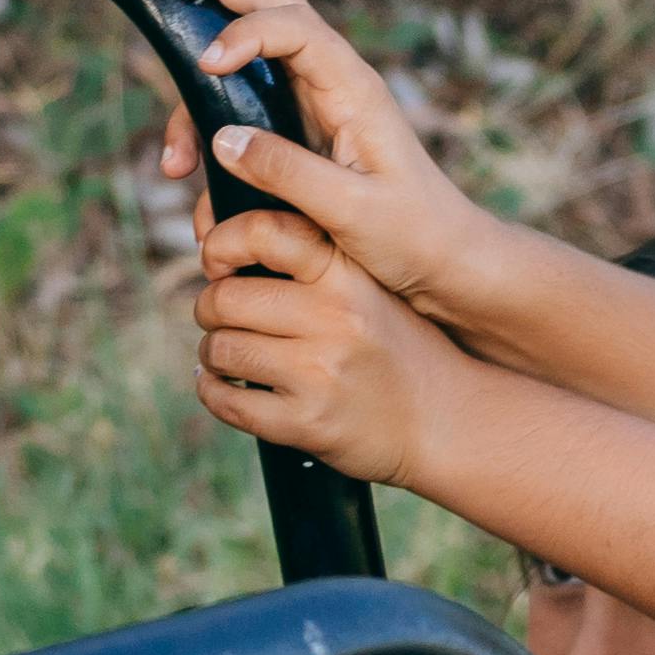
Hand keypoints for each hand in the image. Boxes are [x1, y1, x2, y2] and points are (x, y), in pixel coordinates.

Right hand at [153, 0, 502, 321]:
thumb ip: (289, 172)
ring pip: (252, 57)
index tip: (207, 65)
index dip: (247, 31)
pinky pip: (246, 108)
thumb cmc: (414, 236)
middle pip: (275, 5)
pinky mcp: (302, 133)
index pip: (295, 26)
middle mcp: (335, 84)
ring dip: (200, 88)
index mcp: (354, 90)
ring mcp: (317, 104)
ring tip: (172, 158)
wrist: (447, 265)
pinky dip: (210, 131)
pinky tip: (189, 180)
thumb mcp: (353, 211)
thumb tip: (223, 138)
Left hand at [191, 208, 466, 486]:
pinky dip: (213, 392)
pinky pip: (227, 401)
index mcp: (348, 273)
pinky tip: (223, 387)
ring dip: (214, 354)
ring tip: (227, 357)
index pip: (261, 231)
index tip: (219, 263)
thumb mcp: (368, 287)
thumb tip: (208, 235)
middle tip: (219, 318)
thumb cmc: (396, 347)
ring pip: (221, 350)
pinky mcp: (307, 422)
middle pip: (226, 298)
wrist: (446, 420)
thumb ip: (310, 260)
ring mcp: (320, 373)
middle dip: (210, 309)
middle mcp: (335, 318)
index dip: (221, 245)